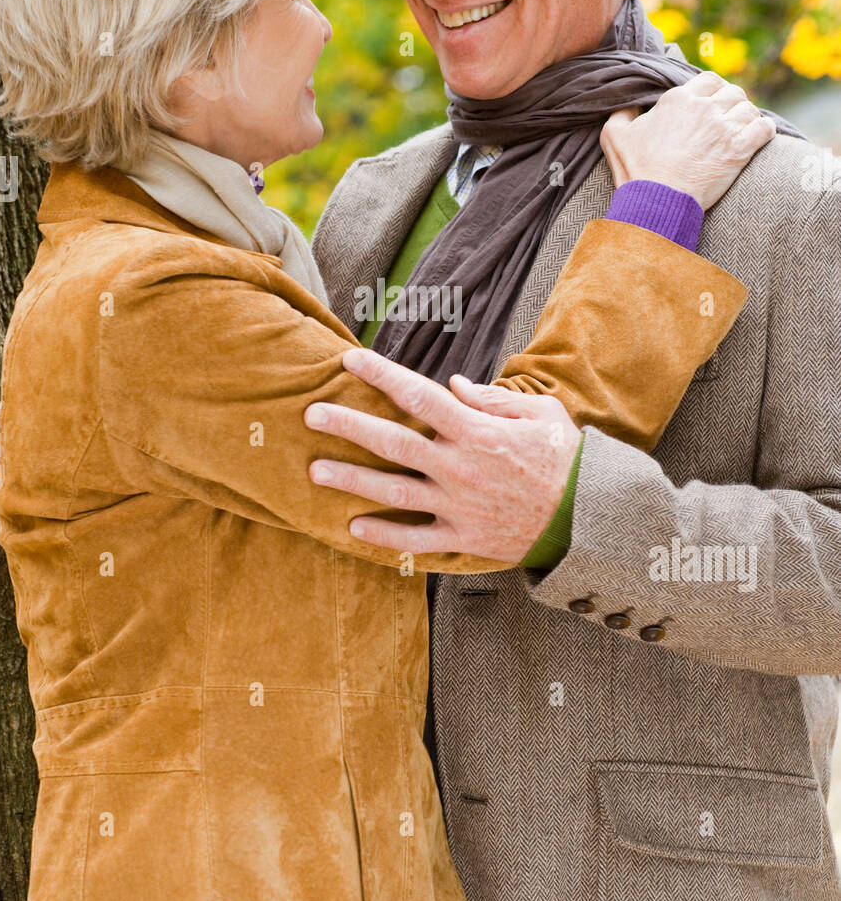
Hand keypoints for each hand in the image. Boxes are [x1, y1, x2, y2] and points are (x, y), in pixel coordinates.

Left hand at [303, 348, 580, 563]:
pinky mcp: (463, 537)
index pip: (417, 395)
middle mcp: (459, 466)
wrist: (589, 517)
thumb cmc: (566, 457)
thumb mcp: (539, 411)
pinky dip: (383, 535)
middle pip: (391, 442)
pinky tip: (354, 527)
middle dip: (347, 426)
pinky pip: (415, 539)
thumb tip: (454, 385)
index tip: (349, 361)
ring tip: (316, 471)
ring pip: (392, 491)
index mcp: (476, 430)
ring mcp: (458, 505)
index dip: (380, 375)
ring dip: (351, 480)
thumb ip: (492, 397)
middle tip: (312, 414)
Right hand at [601, 71, 775, 209]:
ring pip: (750, 109)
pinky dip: (764, 130)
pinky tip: (758, 137)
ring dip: (748, 118)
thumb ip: (623, 112)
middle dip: (733, 103)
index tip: (713, 104)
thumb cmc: (635, 170)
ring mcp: (724, 127)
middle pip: (733, 92)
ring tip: (742, 131)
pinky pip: (764, 128)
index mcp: (678, 99)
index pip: (709, 79)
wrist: (655, 201)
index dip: (714, 90)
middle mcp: (704, 107)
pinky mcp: (739, 149)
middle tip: (729, 119)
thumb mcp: (614, 134)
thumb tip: (631, 105)